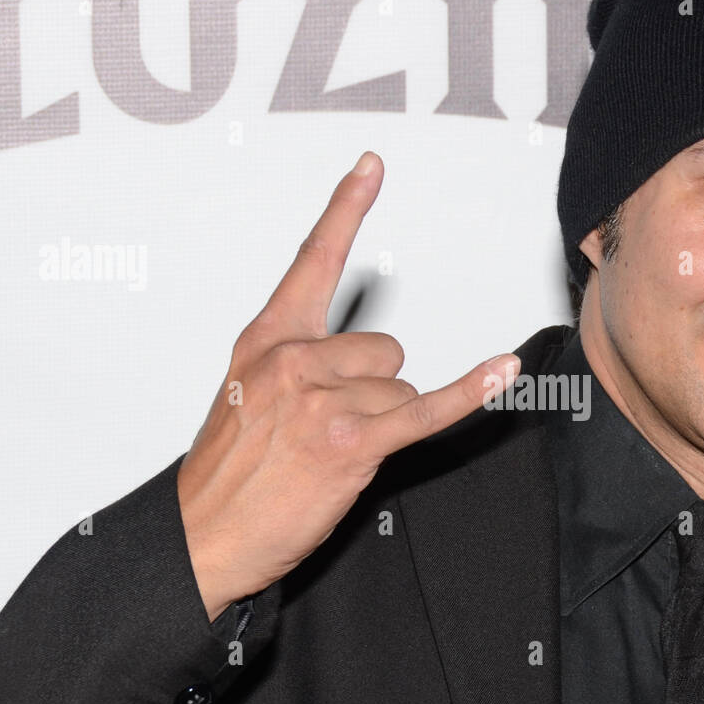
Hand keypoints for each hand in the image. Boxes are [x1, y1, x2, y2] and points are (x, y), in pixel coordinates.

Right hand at [176, 152, 519, 621]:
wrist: (202, 536)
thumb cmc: (226, 476)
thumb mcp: (243, 398)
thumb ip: (295, 363)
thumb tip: (356, 365)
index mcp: (267, 340)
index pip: (314, 261)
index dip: (344, 210)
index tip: (372, 167)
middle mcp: (294, 358)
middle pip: (386, 349)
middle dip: (374, 392)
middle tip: (327, 432)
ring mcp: (322, 397)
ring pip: (401, 390)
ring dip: (382, 427)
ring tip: (330, 456)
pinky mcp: (351, 440)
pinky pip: (427, 410)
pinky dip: (469, 394)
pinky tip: (502, 371)